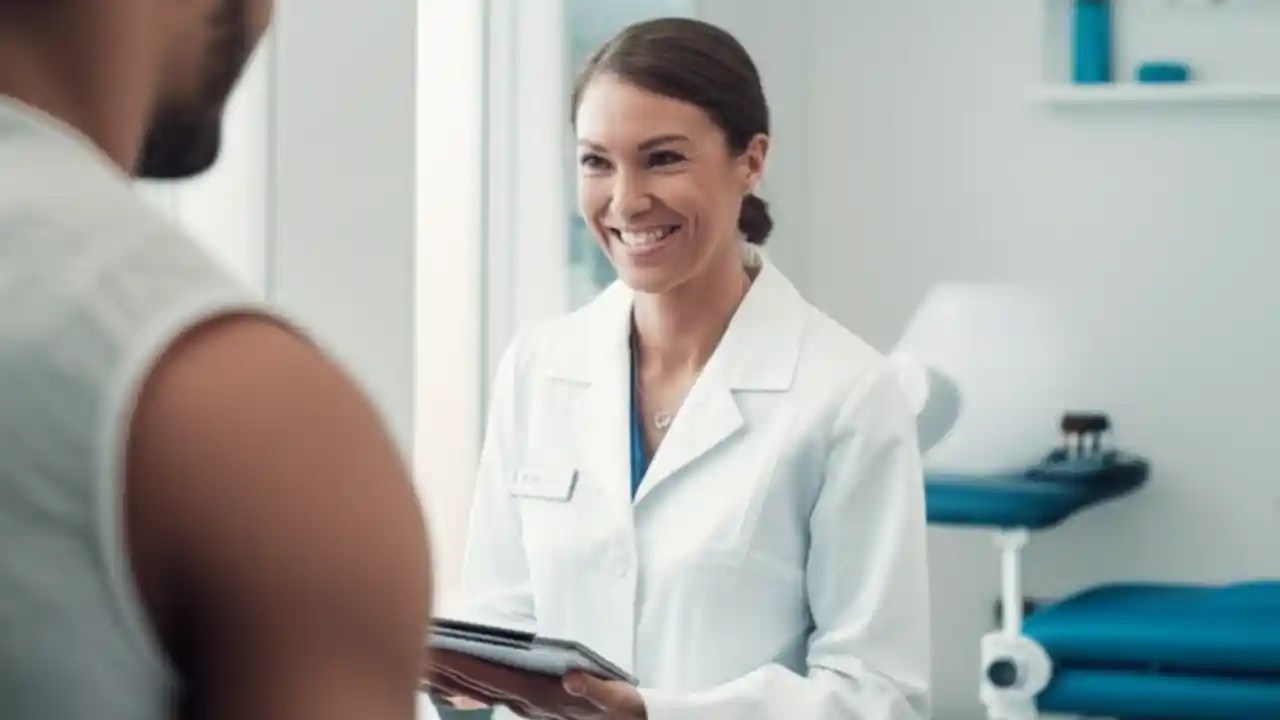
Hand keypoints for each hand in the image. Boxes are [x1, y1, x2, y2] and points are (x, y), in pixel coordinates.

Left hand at [424, 649, 644, 718]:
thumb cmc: (624, 714)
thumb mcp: (620, 702)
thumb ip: (595, 689)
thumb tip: (570, 677)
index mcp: (541, 696)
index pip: (491, 678)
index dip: (460, 664)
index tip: (432, 650)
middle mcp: (525, 703)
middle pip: (475, 684)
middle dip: (443, 667)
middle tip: (410, 647)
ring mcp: (524, 706)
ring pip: (477, 690)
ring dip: (448, 676)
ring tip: (420, 659)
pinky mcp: (528, 704)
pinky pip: (487, 693)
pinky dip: (464, 685)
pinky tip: (448, 682)